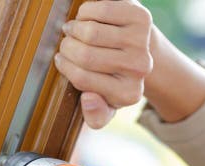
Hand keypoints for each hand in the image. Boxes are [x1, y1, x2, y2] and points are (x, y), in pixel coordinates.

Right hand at [56, 0, 153, 128]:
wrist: (137, 48)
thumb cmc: (113, 76)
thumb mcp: (105, 103)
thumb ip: (95, 115)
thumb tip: (89, 100)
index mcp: (129, 94)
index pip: (81, 79)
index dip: (64, 66)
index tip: (62, 60)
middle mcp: (139, 69)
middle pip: (84, 55)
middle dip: (67, 47)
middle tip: (66, 43)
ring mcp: (142, 42)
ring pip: (89, 32)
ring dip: (74, 28)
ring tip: (74, 31)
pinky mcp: (141, 18)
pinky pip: (99, 10)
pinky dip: (85, 12)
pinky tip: (87, 18)